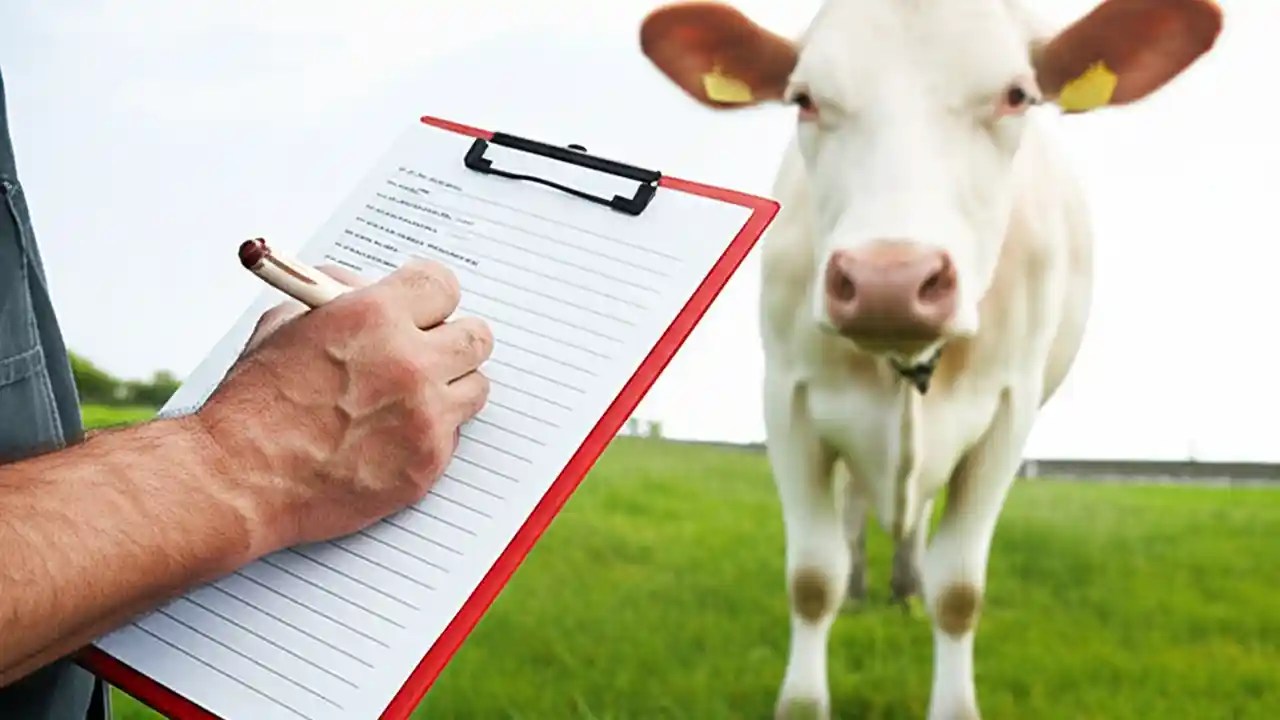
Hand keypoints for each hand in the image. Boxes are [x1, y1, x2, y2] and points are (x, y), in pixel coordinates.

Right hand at [194, 258, 492, 553]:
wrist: (238, 479)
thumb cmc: (255, 403)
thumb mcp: (285, 324)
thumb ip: (340, 296)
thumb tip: (375, 285)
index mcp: (375, 317)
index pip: (443, 286)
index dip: (431, 296)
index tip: (425, 306)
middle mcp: (410, 363)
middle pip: (476, 337)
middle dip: (452, 340)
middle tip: (429, 351)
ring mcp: (424, 416)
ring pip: (475, 387)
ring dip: (448, 389)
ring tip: (409, 399)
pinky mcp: (427, 462)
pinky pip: (453, 435)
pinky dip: (429, 434)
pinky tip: (390, 437)